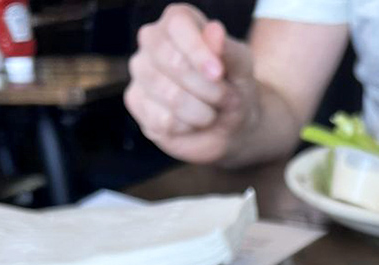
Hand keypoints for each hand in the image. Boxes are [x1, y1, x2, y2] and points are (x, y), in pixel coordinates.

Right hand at [124, 4, 256, 162]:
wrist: (228, 125)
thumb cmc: (234, 87)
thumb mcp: (242, 69)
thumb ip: (230, 51)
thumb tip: (214, 31)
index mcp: (178, 22)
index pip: (178, 26)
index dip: (198, 51)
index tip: (218, 73)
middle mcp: (152, 41)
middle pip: (170, 60)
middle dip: (206, 87)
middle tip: (224, 97)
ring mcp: (141, 72)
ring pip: (168, 93)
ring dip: (201, 111)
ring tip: (212, 112)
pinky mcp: (136, 102)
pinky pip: (162, 119)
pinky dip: (187, 127)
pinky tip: (193, 123)